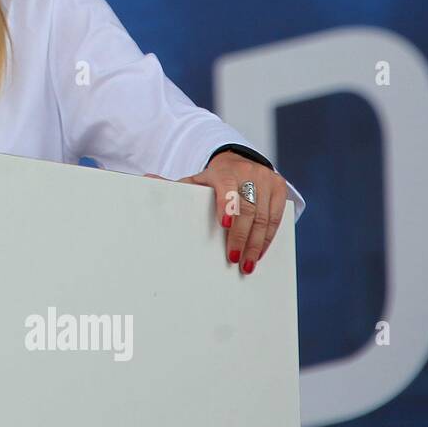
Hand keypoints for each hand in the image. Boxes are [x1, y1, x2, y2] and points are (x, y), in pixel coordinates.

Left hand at [146, 152, 288, 273]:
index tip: (223, 226)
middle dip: (241, 237)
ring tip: (247, 264)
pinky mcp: (280, 188)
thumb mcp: (195, 181)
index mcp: (224, 171)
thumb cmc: (213, 179)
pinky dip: (267, 238)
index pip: (227, 188)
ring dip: (256, 244)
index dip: (226, 206)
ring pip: (265, 216)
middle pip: (248, 209)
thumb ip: (174, 186)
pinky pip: (277, 218)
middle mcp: (248, 173)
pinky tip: (258, 253)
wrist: (240, 162)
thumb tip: (146, 180)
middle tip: (234, 259)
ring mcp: (267, 180)